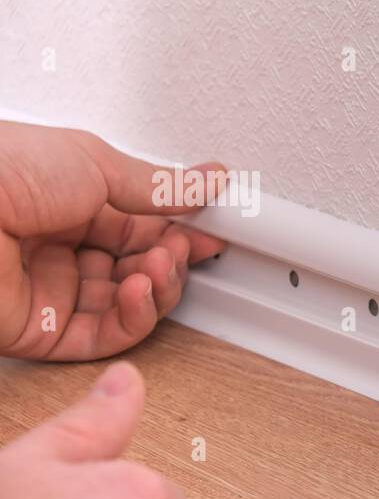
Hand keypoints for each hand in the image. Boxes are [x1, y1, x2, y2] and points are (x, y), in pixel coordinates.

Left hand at [0, 120, 226, 360]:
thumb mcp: (93, 162)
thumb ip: (157, 185)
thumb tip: (206, 182)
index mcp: (67, 201)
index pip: (141, 226)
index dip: (181, 229)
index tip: (216, 228)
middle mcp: (58, 247)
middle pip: (140, 268)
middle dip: (173, 259)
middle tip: (188, 246)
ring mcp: (51, 290)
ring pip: (129, 305)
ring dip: (157, 287)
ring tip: (161, 266)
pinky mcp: (42, 330)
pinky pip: (105, 335)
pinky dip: (134, 317)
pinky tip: (141, 291)